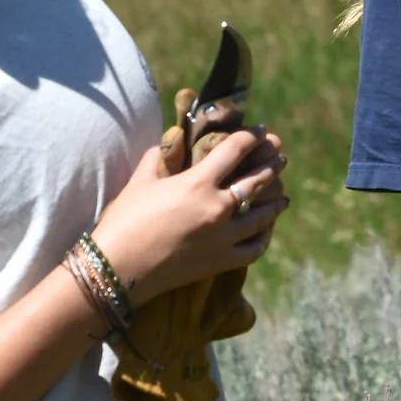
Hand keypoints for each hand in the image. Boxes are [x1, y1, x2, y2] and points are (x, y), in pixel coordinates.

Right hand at [92, 125, 287, 304]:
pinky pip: (254, 248)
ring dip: (275, 201)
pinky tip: (267, 229)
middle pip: (256, 180)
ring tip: (282, 194)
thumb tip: (171, 140)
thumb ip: (160, 156)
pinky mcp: (221, 262)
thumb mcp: (141, 180)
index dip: (250, 137)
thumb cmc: (124, 221)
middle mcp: (218, 208)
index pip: (235, 150)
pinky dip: (264, 236)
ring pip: (263, 215)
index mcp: (198, 183)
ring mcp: (224, 238)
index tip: (259, 132)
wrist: (118, 268)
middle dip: (271, 164)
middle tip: (280, 155)